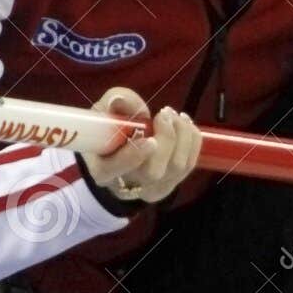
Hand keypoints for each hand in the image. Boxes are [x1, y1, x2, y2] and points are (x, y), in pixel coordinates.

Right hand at [79, 88, 201, 207]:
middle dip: (166, 138)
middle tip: (164, 112)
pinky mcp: (169, 185)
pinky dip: (192, 140)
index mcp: (100, 169)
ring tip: (174, 115)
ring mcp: (149, 190)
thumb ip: (113, 103)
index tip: (149, 138)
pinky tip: (184, 123)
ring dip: (182, 136)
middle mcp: (124, 187)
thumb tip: (123, 102)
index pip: (112, 170)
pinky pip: (189, 164)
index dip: (132, 156)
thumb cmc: (109, 128)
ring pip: (176, 168)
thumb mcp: (103, 111)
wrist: (118, 147)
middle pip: (153, 172)